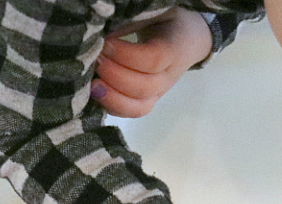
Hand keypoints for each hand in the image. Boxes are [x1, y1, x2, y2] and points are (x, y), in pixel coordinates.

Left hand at [92, 7, 212, 117]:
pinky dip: (112, 107)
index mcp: (175, 49)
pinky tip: (96, 94)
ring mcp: (158, 92)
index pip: (154, 60)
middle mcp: (168, 77)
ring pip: (139, 106)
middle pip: (144, 87)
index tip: (105, 43)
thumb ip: (133, 21)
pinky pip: (132, 112)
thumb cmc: (167, 20)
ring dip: (112, 97)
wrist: (188, 39)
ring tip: (92, 83)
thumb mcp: (154, 12)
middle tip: (95, 60)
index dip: (127, 55)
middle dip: (115, 76)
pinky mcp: (148, 100)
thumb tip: (104, 34)